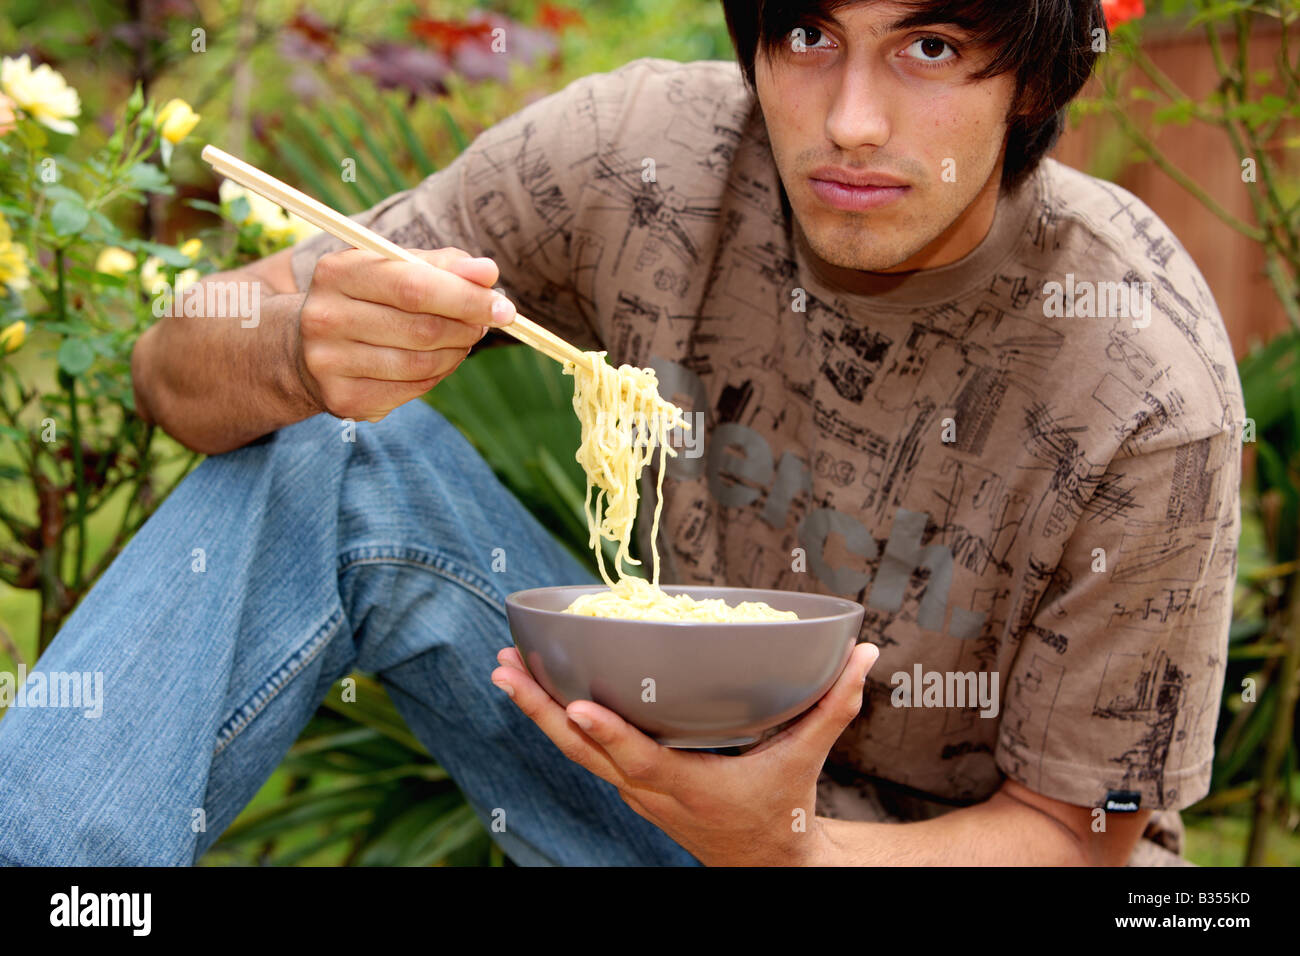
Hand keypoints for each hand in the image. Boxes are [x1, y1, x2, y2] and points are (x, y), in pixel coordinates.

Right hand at [295, 246, 515, 422]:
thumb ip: (444, 266)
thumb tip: (488, 273)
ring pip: (420, 363)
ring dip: (456, 353)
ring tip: (461, 341)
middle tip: (484, 324)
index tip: (504, 307)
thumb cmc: (369, 298)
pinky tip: (436, 362)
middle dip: (466, 328)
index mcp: (338, 272)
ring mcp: (329, 363)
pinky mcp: (342, 399)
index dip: (466, 298)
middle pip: (421, 329)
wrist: (306, 347)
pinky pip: (411, 390)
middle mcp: (325, 317)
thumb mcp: (397, 269)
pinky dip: (437, 376)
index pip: (414, 286)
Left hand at [490, 641, 879, 865]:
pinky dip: (557, 721)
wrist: (765, 865)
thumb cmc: (782, 812)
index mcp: (688, 786)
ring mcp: (633, 790)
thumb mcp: (806, 762)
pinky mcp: (630, 784)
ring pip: (573, 752)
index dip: (607, 733)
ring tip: (505, 668)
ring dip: (536, 711)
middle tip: (504, 667)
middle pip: (582, 751)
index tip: (574, 703)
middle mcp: (649, 790)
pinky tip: (540, 690)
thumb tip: (866, 654)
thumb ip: (834, 707)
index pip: (640, 759)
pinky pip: (584, 752)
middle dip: (539, 709)